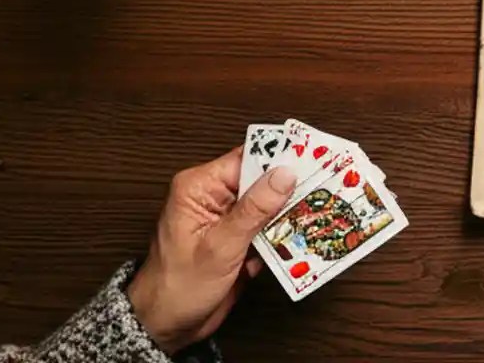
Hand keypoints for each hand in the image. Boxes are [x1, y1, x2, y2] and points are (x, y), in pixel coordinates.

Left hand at [127, 148, 295, 353]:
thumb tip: (283, 175)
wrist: (165, 326)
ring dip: (286, 216)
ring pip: (268, 205)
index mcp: (198, 188)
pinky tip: (289, 246)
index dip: (279, 160)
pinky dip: (278, 236)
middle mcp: (211, 198)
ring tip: (309, 221)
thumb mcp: (220, 247)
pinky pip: (266, 227)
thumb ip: (254, 210)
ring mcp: (225, 218)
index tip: (312, 163)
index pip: (246, 159)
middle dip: (288, 190)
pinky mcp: (236, 238)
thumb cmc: (176, 288)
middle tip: (318, 195)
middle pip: (261, 180)